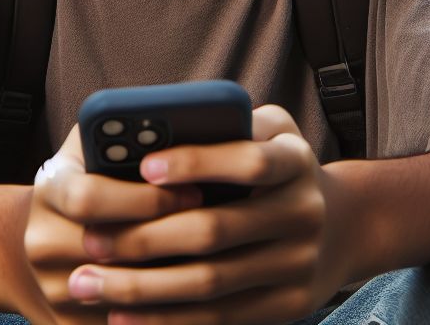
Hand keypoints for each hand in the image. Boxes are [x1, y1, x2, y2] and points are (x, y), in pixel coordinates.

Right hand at [14, 124, 203, 324]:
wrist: (34, 243)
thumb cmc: (84, 179)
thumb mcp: (94, 146)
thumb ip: (124, 133)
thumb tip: (188, 126)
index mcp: (50, 187)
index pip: (91, 196)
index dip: (146, 197)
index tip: (193, 190)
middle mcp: (42, 240)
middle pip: (112, 249)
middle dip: (171, 239)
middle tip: (220, 228)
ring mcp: (52, 288)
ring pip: (123, 294)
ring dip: (174, 280)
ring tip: (221, 260)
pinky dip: (162, 313)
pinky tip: (200, 296)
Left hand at [66, 106, 353, 324]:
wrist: (341, 224)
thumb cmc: (277, 165)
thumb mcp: (267, 130)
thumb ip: (226, 124)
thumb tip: (154, 129)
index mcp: (295, 161)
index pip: (248, 162)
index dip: (196, 163)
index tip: (142, 167)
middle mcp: (304, 212)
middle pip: (216, 232)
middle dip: (145, 238)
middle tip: (89, 240)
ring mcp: (299, 264)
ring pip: (211, 284)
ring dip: (143, 288)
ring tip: (88, 283)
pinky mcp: (289, 306)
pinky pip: (220, 318)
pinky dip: (168, 320)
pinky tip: (122, 316)